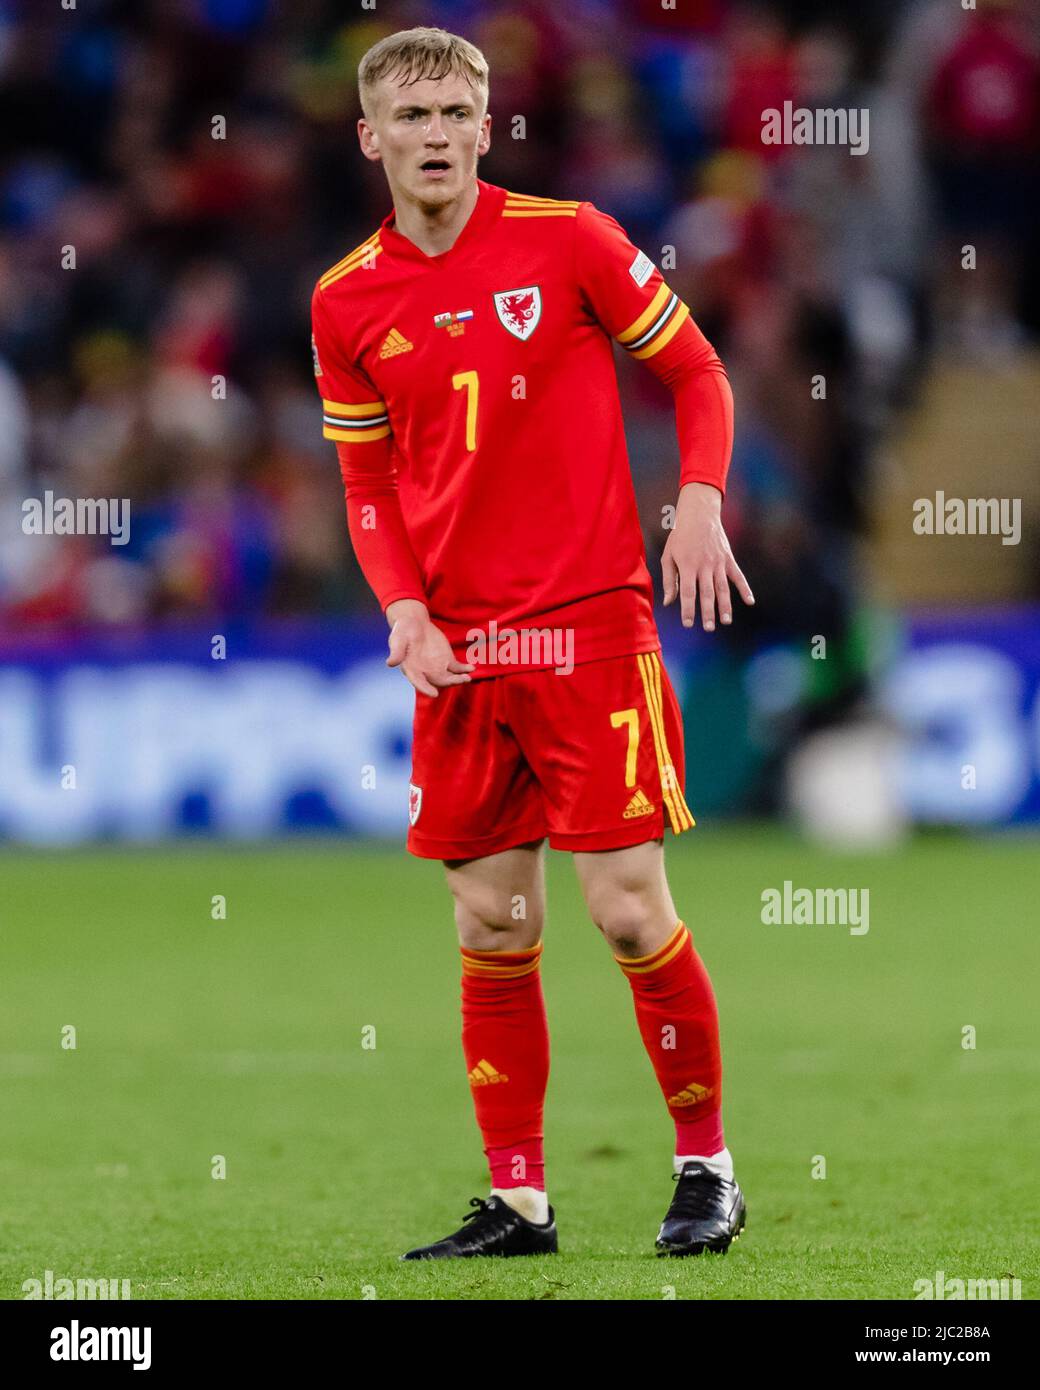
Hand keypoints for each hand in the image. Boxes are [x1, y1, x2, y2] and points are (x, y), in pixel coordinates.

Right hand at [385, 599, 473, 696]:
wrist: (414, 622)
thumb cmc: (402, 631)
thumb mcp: (398, 639)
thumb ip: (397, 651)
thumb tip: (390, 663)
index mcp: (412, 670)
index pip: (419, 682)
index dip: (426, 689)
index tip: (434, 694)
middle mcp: (425, 672)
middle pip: (438, 682)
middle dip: (449, 682)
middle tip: (460, 680)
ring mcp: (437, 667)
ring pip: (450, 677)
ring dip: (459, 679)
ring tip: (468, 677)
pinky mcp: (447, 660)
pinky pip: (457, 668)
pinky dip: (464, 669)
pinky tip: (472, 668)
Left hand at [661, 482, 753, 630]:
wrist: (699, 513)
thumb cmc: (680, 536)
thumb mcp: (668, 555)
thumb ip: (669, 580)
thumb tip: (669, 602)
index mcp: (687, 565)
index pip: (687, 592)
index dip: (688, 609)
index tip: (688, 624)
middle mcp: (704, 565)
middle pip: (706, 593)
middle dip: (708, 612)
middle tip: (709, 628)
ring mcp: (718, 562)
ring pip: (722, 588)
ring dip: (725, 605)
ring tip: (726, 621)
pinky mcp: (728, 558)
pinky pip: (738, 576)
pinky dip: (745, 588)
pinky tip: (750, 602)